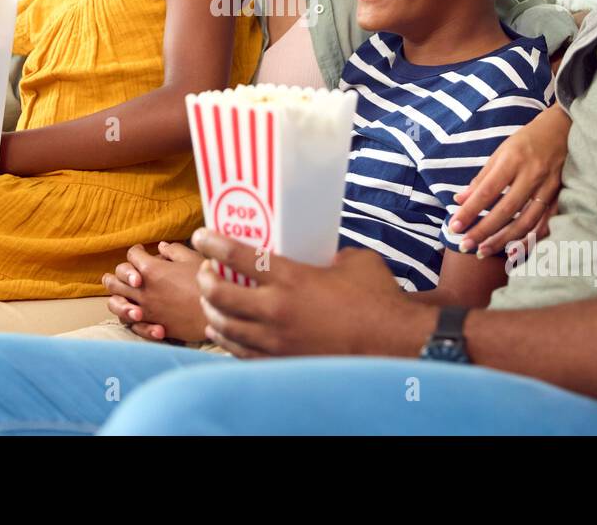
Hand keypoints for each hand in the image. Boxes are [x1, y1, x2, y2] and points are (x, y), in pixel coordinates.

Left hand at [102, 242, 208, 342]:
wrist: (216, 313)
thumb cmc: (206, 283)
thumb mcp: (193, 259)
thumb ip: (174, 251)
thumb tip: (162, 246)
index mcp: (152, 269)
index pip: (133, 255)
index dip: (137, 251)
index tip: (142, 252)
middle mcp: (143, 290)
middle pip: (116, 279)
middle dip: (117, 274)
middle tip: (122, 274)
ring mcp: (146, 309)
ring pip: (116, 303)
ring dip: (116, 298)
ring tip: (119, 295)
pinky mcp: (152, 325)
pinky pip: (130, 324)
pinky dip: (129, 319)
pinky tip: (135, 314)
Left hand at [192, 228, 418, 358]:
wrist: (395, 343)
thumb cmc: (377, 299)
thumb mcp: (352, 261)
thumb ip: (326, 255)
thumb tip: (318, 255)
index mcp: (291, 278)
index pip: (237, 255)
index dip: (213, 243)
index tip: (202, 235)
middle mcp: (276, 309)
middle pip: (218, 293)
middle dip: (204, 279)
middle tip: (206, 271)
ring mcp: (276, 340)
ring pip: (224, 326)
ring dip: (211, 311)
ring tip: (211, 301)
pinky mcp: (282, 362)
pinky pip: (240, 353)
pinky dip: (226, 340)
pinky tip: (224, 332)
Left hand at [450, 104, 569, 255]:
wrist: (562, 129)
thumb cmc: (526, 141)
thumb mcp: (500, 152)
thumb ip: (481, 178)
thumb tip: (460, 199)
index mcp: (513, 160)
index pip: (487, 191)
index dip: (470, 211)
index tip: (454, 226)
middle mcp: (531, 175)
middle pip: (506, 210)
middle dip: (483, 231)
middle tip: (466, 246)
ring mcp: (548, 188)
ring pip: (526, 222)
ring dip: (504, 240)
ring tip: (484, 252)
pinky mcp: (559, 196)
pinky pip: (545, 223)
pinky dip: (530, 240)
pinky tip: (514, 251)